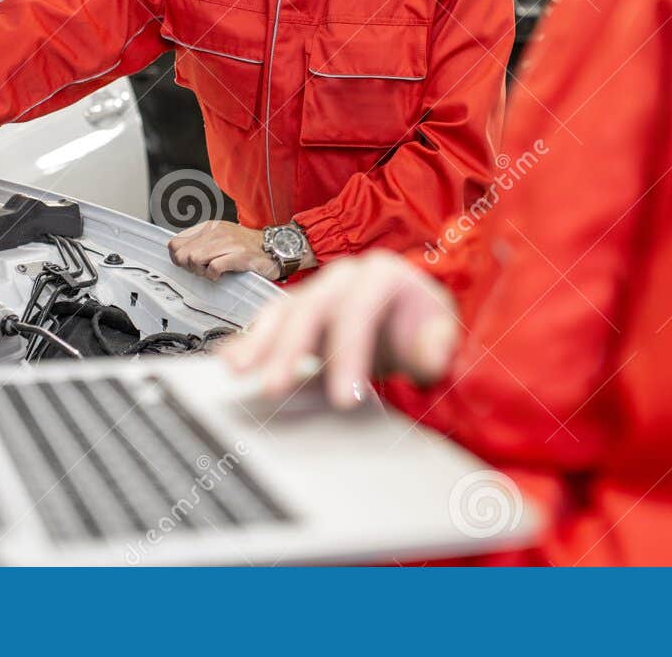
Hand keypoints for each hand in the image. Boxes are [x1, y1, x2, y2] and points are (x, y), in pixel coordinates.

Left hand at [167, 220, 277, 281]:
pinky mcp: (238, 255)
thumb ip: (201, 244)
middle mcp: (216, 232)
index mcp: (210, 227)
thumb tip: (179, 256)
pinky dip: (213, 276)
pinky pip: (213, 268)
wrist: (276, 248)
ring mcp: (228, 243)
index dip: (178, 258)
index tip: (188, 264)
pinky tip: (221, 275)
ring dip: (200, 271)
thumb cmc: (248, 247)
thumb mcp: (221, 238)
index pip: (175, 243)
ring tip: (212, 272)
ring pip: (194, 259)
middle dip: (188, 267)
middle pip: (182, 254)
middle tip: (201, 270)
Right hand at [220, 250, 461, 408]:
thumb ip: (439, 346)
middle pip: (312, 307)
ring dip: (259, 343)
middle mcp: (345, 277)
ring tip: (237, 371)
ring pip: (283, 312)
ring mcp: (318, 292)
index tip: (345, 397)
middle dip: (291, 349)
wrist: (410, 322)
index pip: (359, 309)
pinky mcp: (299, 313)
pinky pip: (270, 322)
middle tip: (276, 389)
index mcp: (383, 275)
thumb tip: (434, 351)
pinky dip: (249, 341)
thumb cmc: (424, 327)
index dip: (349, 352)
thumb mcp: (441, 336)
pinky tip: (230, 360)